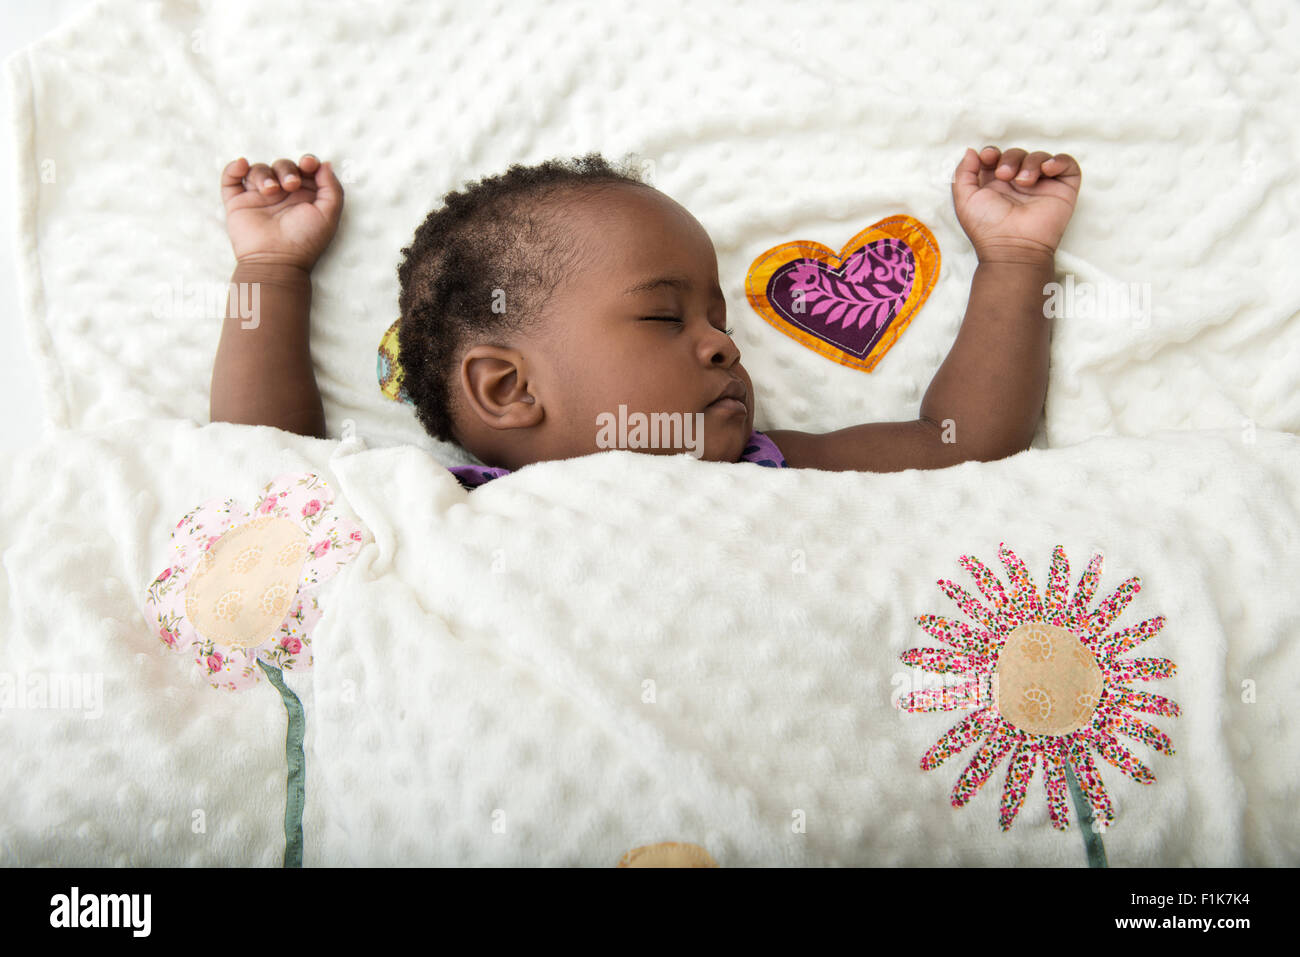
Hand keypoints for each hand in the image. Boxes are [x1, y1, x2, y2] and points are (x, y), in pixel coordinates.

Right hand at [221, 154, 343, 272]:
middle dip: (287, 170)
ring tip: (270, 191)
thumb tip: (326, 164)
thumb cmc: (305, 241)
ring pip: (259, 169)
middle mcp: (283, 195)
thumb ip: (332, 188)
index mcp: (305, 197)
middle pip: (283, 166)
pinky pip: (231, 178)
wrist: (276, 261)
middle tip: (290, 185)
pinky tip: (242, 165)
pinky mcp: (238, 202)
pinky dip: (234, 168)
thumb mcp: (329, 215)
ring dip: (264, 174)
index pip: (305, 169)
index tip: (308, 164)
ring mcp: (259, 197)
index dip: (308, 162)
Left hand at [952, 146, 1080, 264]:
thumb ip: (963, 173)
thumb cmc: (987, 229)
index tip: (989, 158)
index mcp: (995, 185)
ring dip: (1031, 162)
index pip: (996, 157)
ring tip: (1023, 182)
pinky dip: (1058, 160)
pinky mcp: (1062, 189)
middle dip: (1010, 158)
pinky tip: (1046, 170)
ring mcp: (1041, 186)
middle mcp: (1017, 184)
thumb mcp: (964, 199)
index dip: (993, 152)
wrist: (1012, 248)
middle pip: (1017, 154)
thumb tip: (971, 152)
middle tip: (1005, 176)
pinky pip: (1067, 163)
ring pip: (1039, 156)